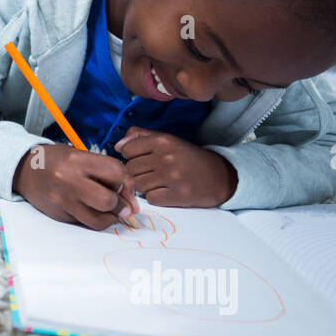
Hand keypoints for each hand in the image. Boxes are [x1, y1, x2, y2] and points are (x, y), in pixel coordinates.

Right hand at [12, 144, 139, 229]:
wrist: (25, 170)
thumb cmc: (58, 160)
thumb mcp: (81, 156)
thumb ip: (106, 172)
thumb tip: (131, 202)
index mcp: (77, 160)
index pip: (115, 173)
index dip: (126, 183)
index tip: (124, 187)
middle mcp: (68, 180)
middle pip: (108, 200)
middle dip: (120, 204)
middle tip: (121, 203)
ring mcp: (62, 200)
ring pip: (99, 219)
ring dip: (111, 217)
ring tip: (110, 210)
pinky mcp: (59, 215)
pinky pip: (86, 224)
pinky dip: (96, 220)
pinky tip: (94, 211)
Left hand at [115, 128, 236, 207]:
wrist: (218, 176)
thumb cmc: (187, 157)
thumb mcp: (167, 140)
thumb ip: (140, 137)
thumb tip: (118, 146)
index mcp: (163, 141)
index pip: (127, 150)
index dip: (131, 156)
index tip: (142, 159)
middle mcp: (167, 157)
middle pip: (131, 169)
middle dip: (137, 172)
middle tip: (151, 172)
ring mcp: (172, 177)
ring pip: (138, 185)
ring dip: (144, 185)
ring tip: (157, 181)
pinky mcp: (178, 195)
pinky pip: (151, 198)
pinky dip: (155, 197)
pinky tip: (165, 191)